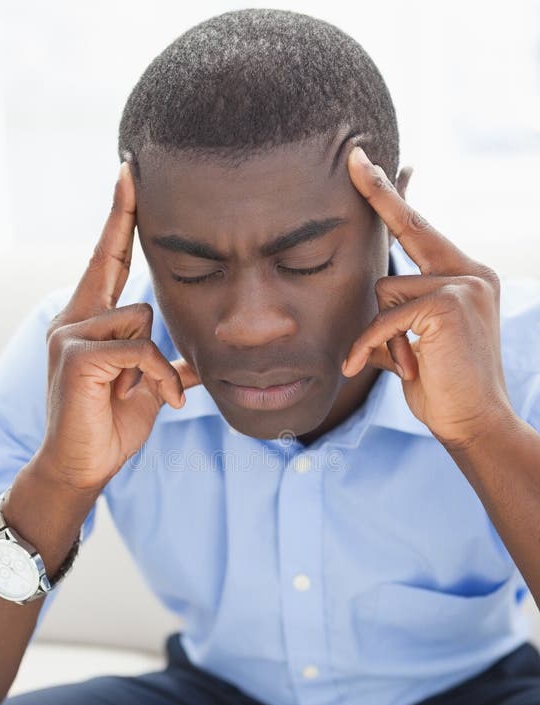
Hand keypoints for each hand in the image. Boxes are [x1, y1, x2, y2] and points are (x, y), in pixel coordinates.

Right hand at [38, 160, 200, 491]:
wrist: (84, 464)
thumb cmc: (112, 424)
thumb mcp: (149, 385)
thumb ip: (171, 361)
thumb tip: (203, 358)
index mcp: (89, 319)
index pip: (107, 258)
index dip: (120, 217)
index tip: (130, 173)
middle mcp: (73, 318)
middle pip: (140, 301)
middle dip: (150, 349)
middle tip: (134, 387)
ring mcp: (70, 334)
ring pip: (141, 322)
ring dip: (155, 367)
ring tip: (140, 394)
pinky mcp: (76, 355)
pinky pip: (139, 348)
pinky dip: (158, 377)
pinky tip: (160, 400)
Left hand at [342, 146, 511, 450]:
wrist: (474, 423)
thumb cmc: (441, 388)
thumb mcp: (415, 342)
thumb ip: (398, 311)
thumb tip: (373, 294)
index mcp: (465, 276)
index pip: (420, 228)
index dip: (391, 195)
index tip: (363, 162)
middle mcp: (470, 272)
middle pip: (400, 249)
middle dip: (377, 225)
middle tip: (354, 158)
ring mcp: (463, 283)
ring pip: (384, 290)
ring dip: (380, 333)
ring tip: (408, 363)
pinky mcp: (448, 303)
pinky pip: (386, 316)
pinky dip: (373, 344)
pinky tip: (375, 367)